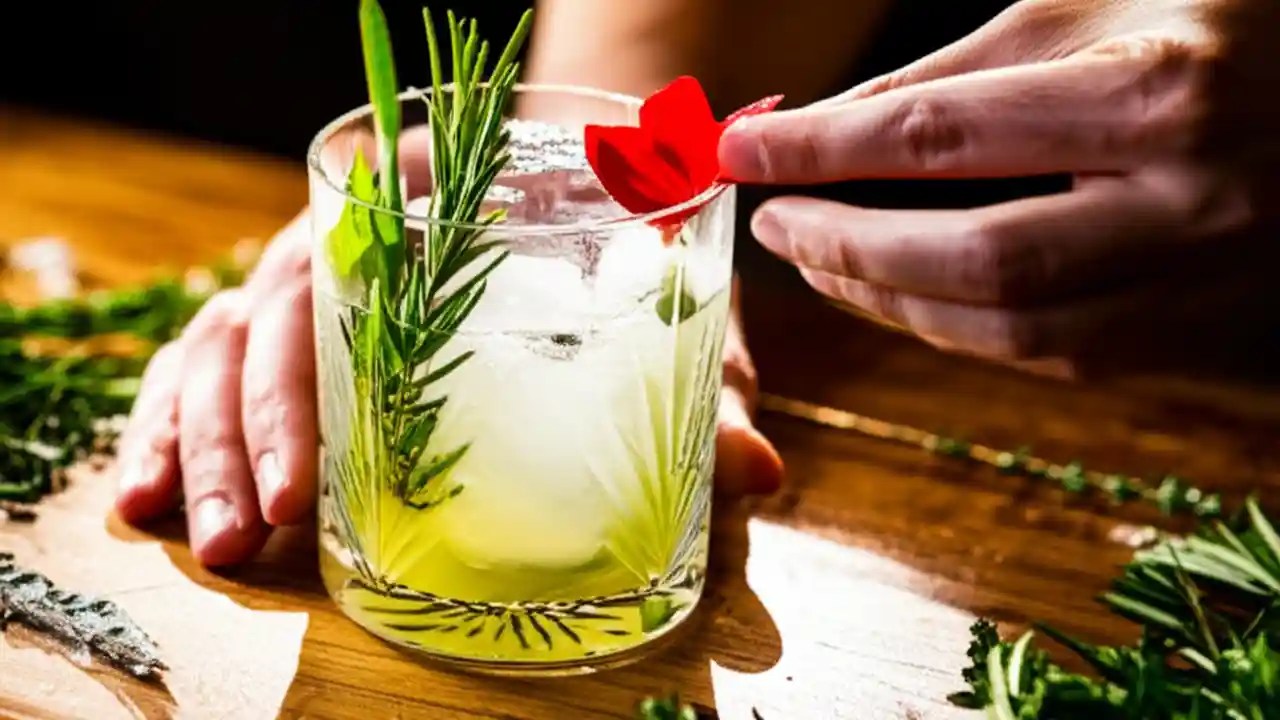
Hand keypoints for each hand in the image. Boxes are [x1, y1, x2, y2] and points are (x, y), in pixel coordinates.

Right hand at [113, 216, 782, 566]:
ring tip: (215, 543)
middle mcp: (347, 238)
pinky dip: (165, 426)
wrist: (567, 174)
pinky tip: (142, 496)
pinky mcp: (277, 322)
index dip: (313, 374)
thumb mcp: (658, 309)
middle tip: (265, 533)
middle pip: (264, 321)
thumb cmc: (610, 244)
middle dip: (252, 438)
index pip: (342, 268)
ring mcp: (302, 276)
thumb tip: (759, 472)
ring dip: (202, 445)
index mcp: (428, 208)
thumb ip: (700, 381)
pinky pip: (194, 365)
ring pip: (215, 346)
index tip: (316, 476)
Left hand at [720, 0, 1278, 373]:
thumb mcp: (1091, 8)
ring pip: (1011, 331)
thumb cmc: (1216, 27)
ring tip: (822, 261)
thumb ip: (958, 74)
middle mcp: (1186, 204)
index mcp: (1158, 94)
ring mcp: (1201, 283)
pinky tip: (904, 294)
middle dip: (850, 248)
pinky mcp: (1200, 334)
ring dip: (893, 303)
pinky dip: (960, 329)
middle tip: (775, 225)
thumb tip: (828, 129)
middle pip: (975, 261)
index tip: (744, 150)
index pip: (942, 134)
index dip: (822, 148)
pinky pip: (1056, 356)